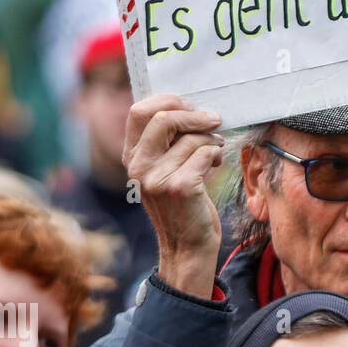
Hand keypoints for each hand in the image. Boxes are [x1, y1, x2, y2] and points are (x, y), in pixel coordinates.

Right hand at [123, 94, 224, 298]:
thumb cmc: (182, 203)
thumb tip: (189, 106)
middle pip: (164, 118)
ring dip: (212, 140)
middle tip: (214, 120)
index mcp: (132, 156)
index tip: (190, 105)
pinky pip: (205, 153)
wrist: (188, 245)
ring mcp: (156, 178)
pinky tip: (214, 167)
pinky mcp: (179, 187)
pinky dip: (216, 155)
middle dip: (195, 115)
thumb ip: (167, 142)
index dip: (168, 101)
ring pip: (192, 137)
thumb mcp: (164, 169)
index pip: (139, 111)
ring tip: (214, 152)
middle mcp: (138, 166)